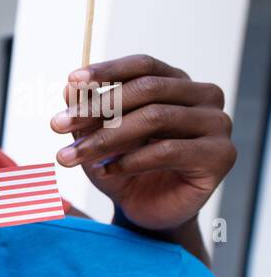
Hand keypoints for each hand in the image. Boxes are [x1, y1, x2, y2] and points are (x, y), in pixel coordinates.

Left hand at [50, 55, 233, 232]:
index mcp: (177, 83)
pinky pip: (168, 150)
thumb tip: (71, 87)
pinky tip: (105, 171)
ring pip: (156, 117)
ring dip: (105, 138)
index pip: (143, 65)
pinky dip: (130, 160)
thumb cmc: (123, 167)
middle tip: (56, 125)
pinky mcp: (220, 156)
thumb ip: (88, 112)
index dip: (107, 71)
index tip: (71, 81)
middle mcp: (203, 97)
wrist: (145, 211)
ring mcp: (217, 124)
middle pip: (147, 89)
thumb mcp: (97, 137)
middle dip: (97, 107)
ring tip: (70, 155)